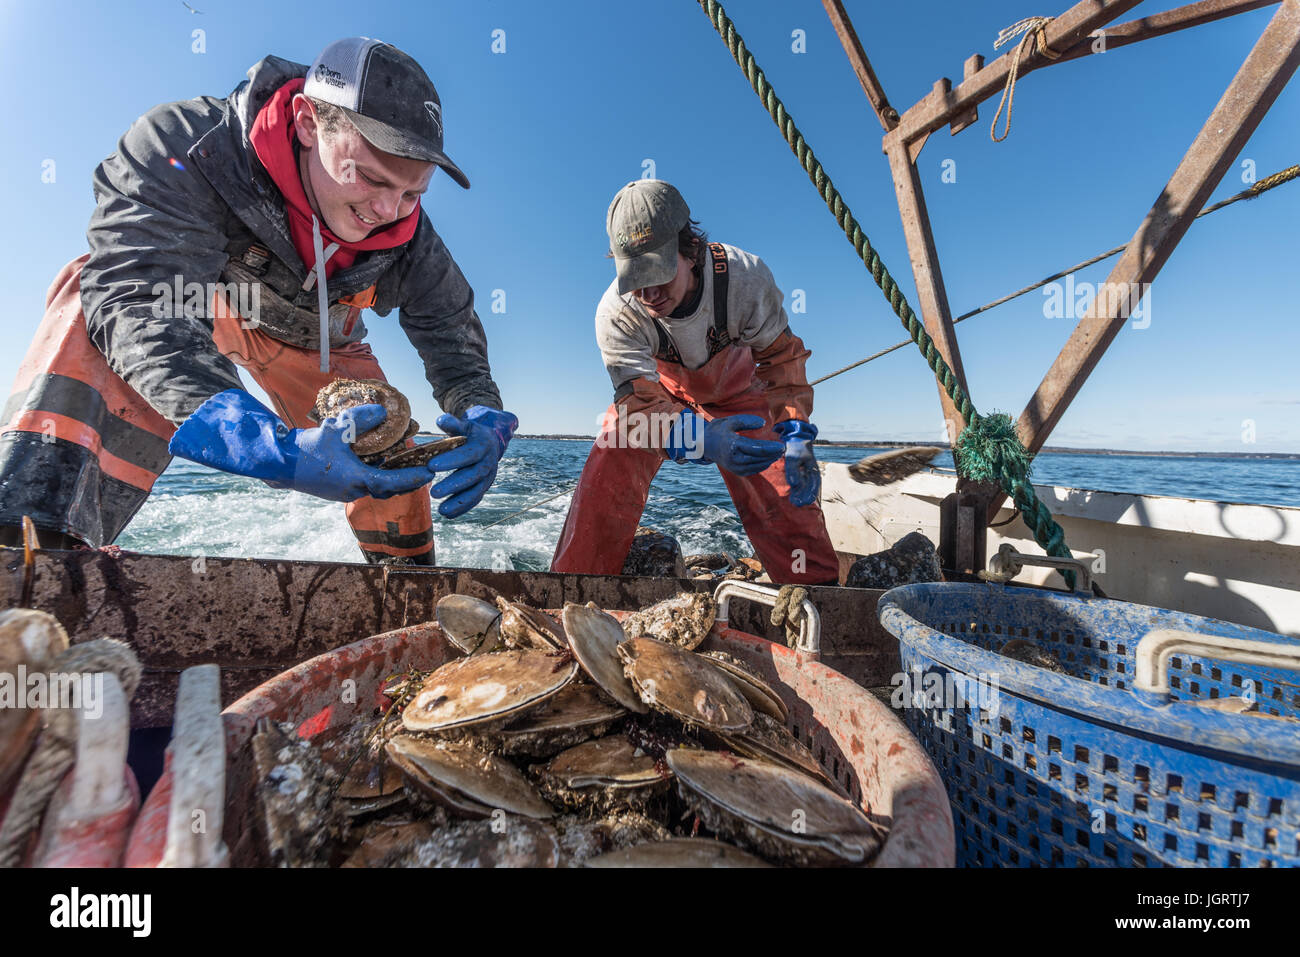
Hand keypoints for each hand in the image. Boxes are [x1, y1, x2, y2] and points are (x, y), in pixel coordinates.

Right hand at [168, 389, 434, 501]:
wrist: (278, 462)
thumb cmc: (306, 448)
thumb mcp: (336, 429)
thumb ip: (361, 418)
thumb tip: (383, 411)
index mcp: (356, 480)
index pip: (393, 482)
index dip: (413, 478)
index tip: (430, 474)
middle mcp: (352, 490)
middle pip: (387, 489)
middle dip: (405, 480)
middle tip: (422, 471)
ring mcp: (343, 491)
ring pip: (375, 487)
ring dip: (390, 479)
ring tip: (404, 465)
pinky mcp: (335, 488)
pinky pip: (362, 484)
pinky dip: (375, 476)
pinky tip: (378, 462)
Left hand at [425, 405, 518, 517]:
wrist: (490, 443)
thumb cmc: (470, 433)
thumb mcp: (464, 425)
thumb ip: (452, 423)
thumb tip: (441, 420)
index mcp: (483, 445)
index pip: (468, 454)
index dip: (452, 460)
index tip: (432, 466)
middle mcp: (489, 462)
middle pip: (473, 476)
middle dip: (454, 485)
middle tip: (433, 493)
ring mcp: (488, 477)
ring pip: (476, 492)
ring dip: (459, 502)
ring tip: (441, 510)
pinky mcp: (484, 487)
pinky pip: (475, 499)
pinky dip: (463, 508)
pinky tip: (448, 515)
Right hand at [667, 410, 783, 476]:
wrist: (704, 445)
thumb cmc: (719, 430)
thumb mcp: (730, 421)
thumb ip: (746, 421)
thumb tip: (763, 423)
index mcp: (733, 445)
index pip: (757, 448)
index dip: (772, 448)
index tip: (783, 445)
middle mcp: (735, 459)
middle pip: (760, 458)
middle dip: (774, 454)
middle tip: (784, 448)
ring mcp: (735, 467)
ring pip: (758, 465)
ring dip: (770, 459)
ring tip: (779, 453)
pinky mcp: (737, 471)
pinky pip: (754, 469)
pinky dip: (763, 464)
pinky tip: (770, 458)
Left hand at [773, 419, 819, 506]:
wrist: (794, 438)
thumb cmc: (795, 447)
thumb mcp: (793, 457)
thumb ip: (793, 470)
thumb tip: (793, 484)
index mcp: (813, 469)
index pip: (814, 485)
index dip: (810, 494)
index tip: (804, 501)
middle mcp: (811, 473)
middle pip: (810, 488)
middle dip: (804, 497)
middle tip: (797, 503)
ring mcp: (805, 474)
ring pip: (805, 488)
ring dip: (800, 495)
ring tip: (794, 502)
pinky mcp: (799, 474)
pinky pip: (800, 485)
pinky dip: (797, 491)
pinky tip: (792, 496)